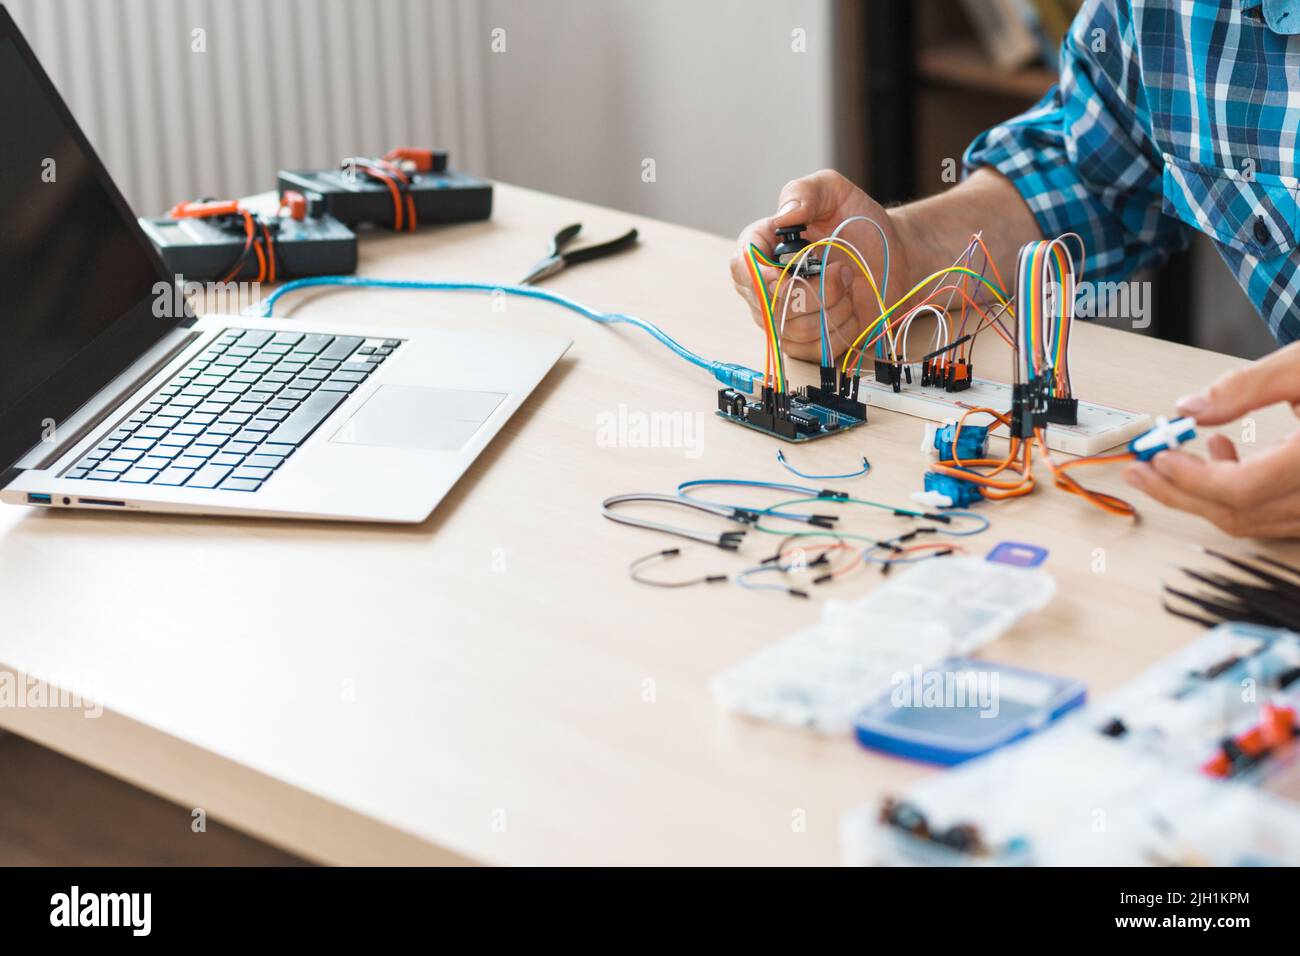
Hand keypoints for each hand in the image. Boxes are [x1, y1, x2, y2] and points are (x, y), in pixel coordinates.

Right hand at [729, 170, 905, 363]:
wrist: (892, 255)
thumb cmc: (859, 223)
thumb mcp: (833, 191)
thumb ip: (805, 192)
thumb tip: (784, 216)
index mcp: (761, 248)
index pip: (741, 267)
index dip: (759, 276)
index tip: (787, 272)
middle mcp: (764, 288)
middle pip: (770, 305)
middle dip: (814, 290)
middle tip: (842, 270)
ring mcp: (783, 319)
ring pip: (794, 330)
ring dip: (833, 307)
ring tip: (848, 286)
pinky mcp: (806, 344)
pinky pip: (816, 348)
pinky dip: (841, 329)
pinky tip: (850, 309)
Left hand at [1122, 342, 1299, 536]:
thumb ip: (1245, 389)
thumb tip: (1188, 410)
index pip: (1241, 490)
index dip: (1189, 479)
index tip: (1155, 456)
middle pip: (1240, 515)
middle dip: (1181, 492)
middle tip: (1140, 468)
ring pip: (1255, 522)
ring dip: (1208, 494)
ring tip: (1183, 453)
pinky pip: (1277, 517)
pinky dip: (1241, 495)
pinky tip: (1225, 455)